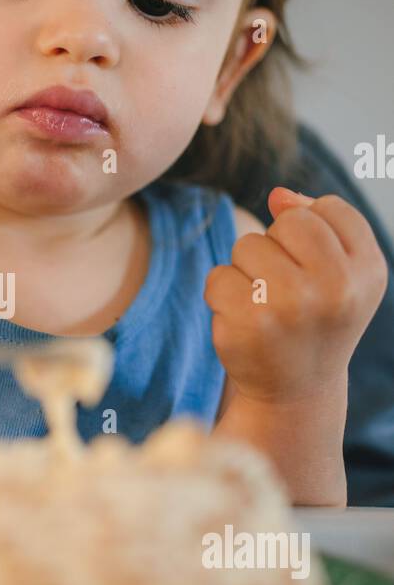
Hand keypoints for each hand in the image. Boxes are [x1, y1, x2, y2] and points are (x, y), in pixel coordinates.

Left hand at [204, 187, 387, 403]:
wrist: (297, 390)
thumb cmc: (318, 318)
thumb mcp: (340, 271)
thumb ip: (319, 221)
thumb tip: (277, 195)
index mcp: (367, 270)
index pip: (326, 209)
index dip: (310, 233)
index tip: (314, 269)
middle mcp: (335, 288)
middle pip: (287, 223)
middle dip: (277, 246)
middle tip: (287, 288)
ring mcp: (290, 307)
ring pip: (247, 245)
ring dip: (247, 270)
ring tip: (267, 306)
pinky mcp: (248, 324)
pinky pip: (217, 276)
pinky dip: (222, 295)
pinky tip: (244, 322)